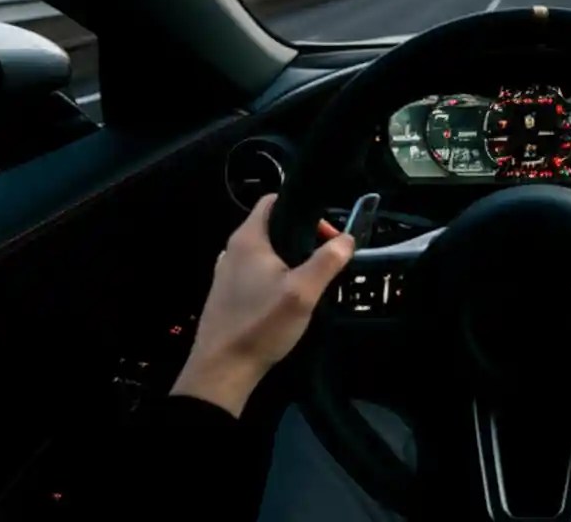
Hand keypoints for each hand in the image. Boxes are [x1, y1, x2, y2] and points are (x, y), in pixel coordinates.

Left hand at [171, 194, 353, 416]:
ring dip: (290, 259)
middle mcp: (233, 249)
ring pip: (265, 252)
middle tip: (327, 259)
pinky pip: (256, 273)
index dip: (303, 209)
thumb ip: (327, 261)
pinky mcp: (227, 294)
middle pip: (272, 227)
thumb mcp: (303, 292)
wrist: (222, 369)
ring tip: (312, 280)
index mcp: (248, 239)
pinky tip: (289, 298)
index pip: (272, 201)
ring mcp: (226, 273)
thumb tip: (347, 239)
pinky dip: (275, 276)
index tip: (326, 234)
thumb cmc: (261, 324)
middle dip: (303, 237)